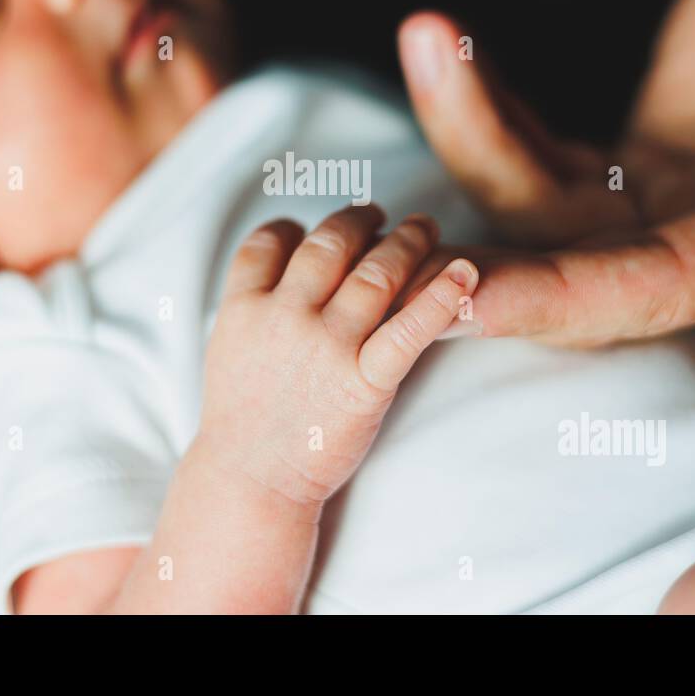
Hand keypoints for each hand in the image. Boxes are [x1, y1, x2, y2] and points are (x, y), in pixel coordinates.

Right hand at [197, 205, 478, 506]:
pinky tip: (466, 273)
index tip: (313, 227)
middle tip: (381, 214)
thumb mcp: (228, 349)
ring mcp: (325, 346)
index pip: (270, 241)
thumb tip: (281, 262)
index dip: (297, 227)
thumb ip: (253, 303)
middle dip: (360, 221)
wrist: (253, 482)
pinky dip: (442, 297)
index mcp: (245, 307)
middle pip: (330, 245)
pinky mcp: (363, 381)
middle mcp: (283, 316)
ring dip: (407, 242)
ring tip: (425, 227)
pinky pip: (408, 330)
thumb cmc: (244, 420)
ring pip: (374, 274)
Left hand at [400, 0, 694, 344]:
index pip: (668, 286)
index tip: (463, 294)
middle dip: (480, 258)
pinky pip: (533, 152)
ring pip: (538, 209)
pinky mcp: (624, 162)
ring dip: (468, 137)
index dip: (567, 298)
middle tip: (384, 227)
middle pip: (579, 275)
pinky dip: (485, 109)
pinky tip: (447, 47)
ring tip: (433, 40)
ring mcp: (663, 200)